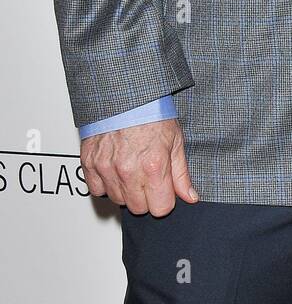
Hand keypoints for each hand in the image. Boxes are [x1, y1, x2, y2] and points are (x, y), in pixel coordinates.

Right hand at [80, 119, 197, 216]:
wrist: (126, 95)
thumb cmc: (152, 113)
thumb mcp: (175, 141)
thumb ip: (181, 174)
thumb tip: (190, 197)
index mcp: (153, 166)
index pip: (160, 208)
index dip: (165, 199)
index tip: (164, 189)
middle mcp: (128, 170)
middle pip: (138, 208)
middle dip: (146, 197)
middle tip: (148, 176)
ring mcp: (106, 168)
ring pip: (118, 200)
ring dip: (126, 190)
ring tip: (132, 167)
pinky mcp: (90, 163)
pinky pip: (97, 189)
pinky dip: (106, 183)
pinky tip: (115, 168)